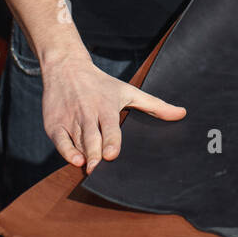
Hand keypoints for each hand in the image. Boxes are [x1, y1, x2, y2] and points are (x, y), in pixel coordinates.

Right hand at [41, 54, 186, 172]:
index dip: (111, 141)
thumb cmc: (101, 84)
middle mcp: (88, 113)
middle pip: (91, 137)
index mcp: (106, 107)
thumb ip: (154, 105)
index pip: (110, 127)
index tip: (113, 154)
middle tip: (98, 168)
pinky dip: (65, 150)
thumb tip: (182, 113)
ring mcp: (70, 119)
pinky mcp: (55, 124)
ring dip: (82, 155)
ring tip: (89, 167)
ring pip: (76, 141)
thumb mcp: (128, 91)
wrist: (66, 68)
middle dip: (95, 152)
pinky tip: (73, 159)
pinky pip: (60, 141)